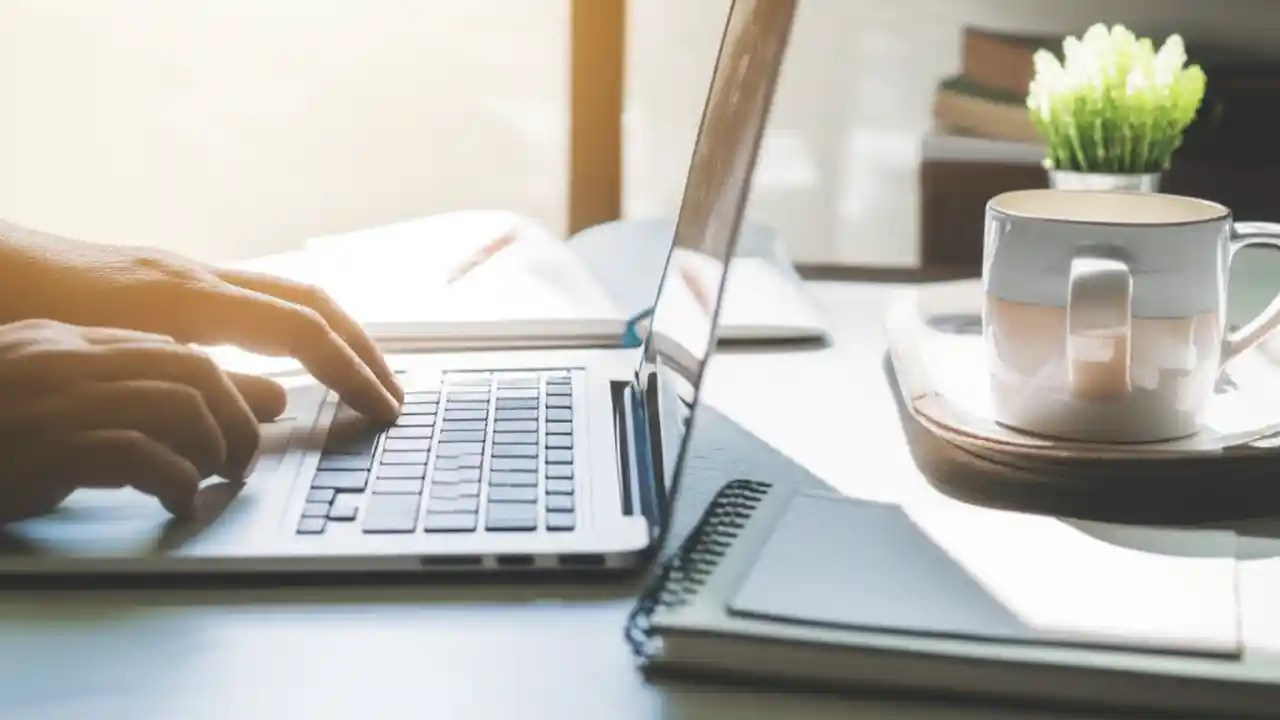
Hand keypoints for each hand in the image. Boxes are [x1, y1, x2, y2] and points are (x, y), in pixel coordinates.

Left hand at [0, 221, 402, 420]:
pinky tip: (293, 362)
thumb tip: (277, 404)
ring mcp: (188, 272)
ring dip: (335, 336)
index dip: (352, 371)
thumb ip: (200, 386)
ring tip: (360, 378)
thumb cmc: (29, 318)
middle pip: (313, 301)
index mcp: (192, 297)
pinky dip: (296, 332)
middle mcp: (200, 275)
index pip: (302, 329)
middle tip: (394, 394)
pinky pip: (258, 301)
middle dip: (362, 348)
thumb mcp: (116, 367)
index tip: (383, 409)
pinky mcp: (173, 282)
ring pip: (288, 295)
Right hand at [0, 320, 287, 521]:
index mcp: (64, 342)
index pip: (171, 348)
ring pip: (180, 403)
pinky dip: (177, 481)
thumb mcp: (44, 405)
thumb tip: (190, 416)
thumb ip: (111, 396)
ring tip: (212, 481)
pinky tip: (178, 502)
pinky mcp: (49, 448)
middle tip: (240, 458)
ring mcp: (59, 401)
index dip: (223, 386)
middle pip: (193, 368)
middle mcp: (68, 361)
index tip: (247, 418)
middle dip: (235, 413)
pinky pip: (142, 454)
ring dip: (214, 447)